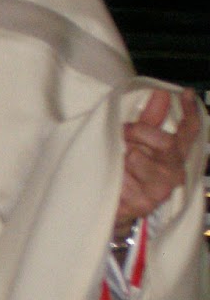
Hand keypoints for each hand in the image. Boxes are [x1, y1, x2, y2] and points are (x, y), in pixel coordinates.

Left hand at [114, 88, 202, 235]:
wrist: (109, 206)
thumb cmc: (124, 167)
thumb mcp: (134, 140)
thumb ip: (148, 119)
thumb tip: (161, 93)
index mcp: (176, 153)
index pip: (190, 131)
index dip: (191, 112)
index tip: (186, 94)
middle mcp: (175, 171)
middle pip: (165, 142)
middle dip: (138, 131)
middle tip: (122, 132)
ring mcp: (162, 189)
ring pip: (137, 158)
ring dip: (120, 155)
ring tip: (117, 163)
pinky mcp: (144, 203)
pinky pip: (122, 177)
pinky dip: (113, 175)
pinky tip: (114, 182)